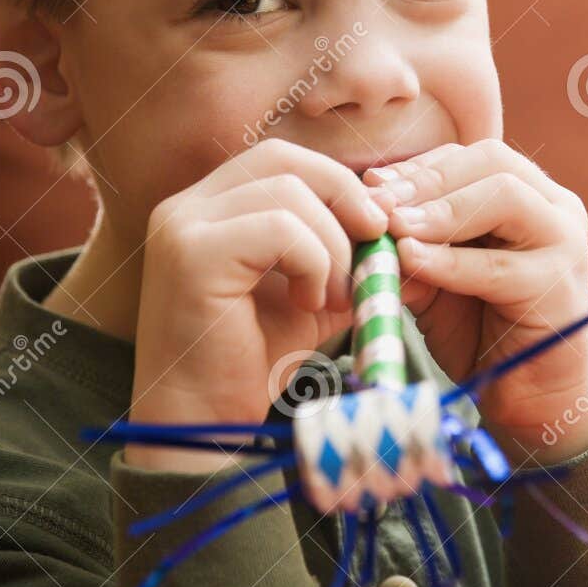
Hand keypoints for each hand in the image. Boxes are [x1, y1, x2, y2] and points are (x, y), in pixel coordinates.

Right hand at [127, 140, 387, 470]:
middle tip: (375, 245)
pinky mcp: (191, 255)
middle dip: (344, 198)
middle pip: (283, 160)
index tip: (376, 230)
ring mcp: (182, 226)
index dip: (337, 185)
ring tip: (331, 298)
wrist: (203, 426)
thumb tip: (406, 230)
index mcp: (206, 208)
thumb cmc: (251, 363)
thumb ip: (343, 258)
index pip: (281, 161)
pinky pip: (279, 229)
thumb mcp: (310, 297)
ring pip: (289, 193)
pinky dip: (312, 262)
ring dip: (331, 246)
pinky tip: (308, 305)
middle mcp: (184, 207)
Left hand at [364, 140, 587, 464]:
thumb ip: (410, 247)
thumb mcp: (435, 279)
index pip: (470, 157)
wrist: (530, 398)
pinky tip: (411, 261)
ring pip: (503, 198)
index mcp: (528, 193)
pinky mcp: (560, 287)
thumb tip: (368, 220)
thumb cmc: (481, 330)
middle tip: (378, 203)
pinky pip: (497, 265)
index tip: (371, 185)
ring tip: (395, 228)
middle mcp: (554, 207)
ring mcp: (564, 243)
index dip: (419, 166)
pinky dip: (449, 261)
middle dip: (427, 180)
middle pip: (491, 163)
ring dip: (442, 211)